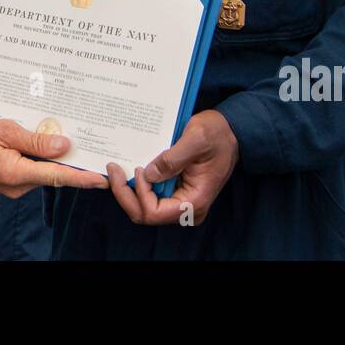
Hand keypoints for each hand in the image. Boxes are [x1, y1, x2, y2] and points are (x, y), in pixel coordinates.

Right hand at [0, 119, 109, 197]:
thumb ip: (35, 140)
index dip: (83, 178)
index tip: (103, 179)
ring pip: (44, 171)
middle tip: (92, 146)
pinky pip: (33, 170)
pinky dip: (41, 158)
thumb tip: (63, 146)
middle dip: (72, 160)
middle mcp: (19, 186)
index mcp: (17, 173)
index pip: (58, 177)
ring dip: (54, 157)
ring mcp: (15, 186)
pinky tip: (44, 142)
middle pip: (54, 173)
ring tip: (67, 136)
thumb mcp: (4, 131)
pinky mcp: (11, 182)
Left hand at [107, 110, 238, 225]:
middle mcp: (187, 207)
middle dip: (125, 194)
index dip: (139, 194)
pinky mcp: (176, 191)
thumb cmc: (218, 134)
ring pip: (145, 206)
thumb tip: (148, 174)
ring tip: (118, 167)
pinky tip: (131, 166)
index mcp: (194, 201)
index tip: (136, 168)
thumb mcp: (195, 139)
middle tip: (113, 169)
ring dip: (129, 189)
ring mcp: (181, 201)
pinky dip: (138, 183)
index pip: (155, 212)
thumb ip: (172, 160)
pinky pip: (151, 195)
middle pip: (145, 213)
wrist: (231, 131)